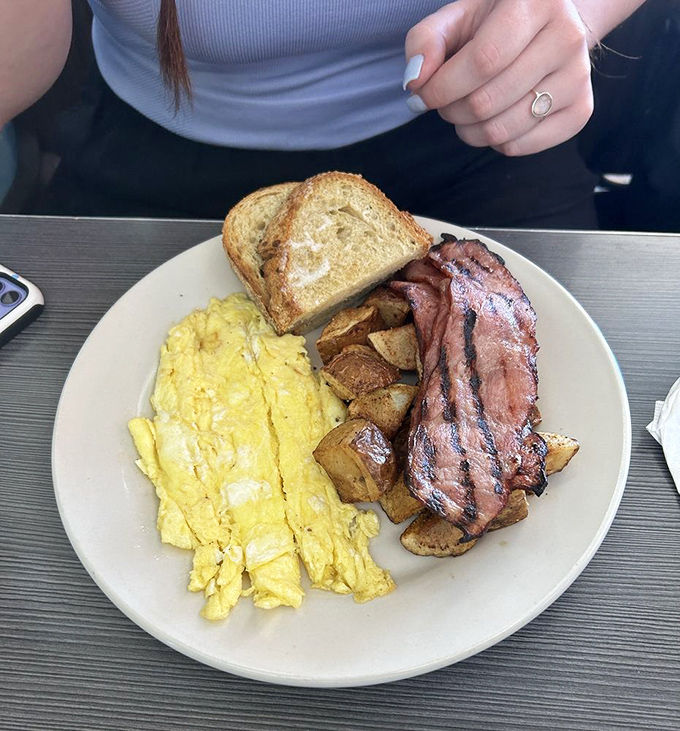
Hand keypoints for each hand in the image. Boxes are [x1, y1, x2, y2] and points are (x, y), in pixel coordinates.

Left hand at [404, 0, 593, 155]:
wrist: (548, 28)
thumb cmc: (493, 23)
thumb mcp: (457, 18)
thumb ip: (425, 41)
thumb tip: (415, 80)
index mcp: (535, 2)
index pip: (483, 61)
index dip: (443, 87)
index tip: (421, 95)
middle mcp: (566, 37)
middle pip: (487, 102)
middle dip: (450, 110)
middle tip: (443, 102)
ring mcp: (578, 77)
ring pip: (502, 131)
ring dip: (468, 130)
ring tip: (464, 111)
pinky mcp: (581, 111)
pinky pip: (520, 147)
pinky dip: (494, 142)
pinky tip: (492, 119)